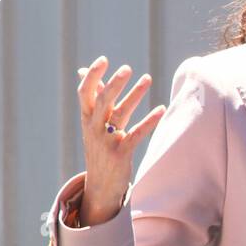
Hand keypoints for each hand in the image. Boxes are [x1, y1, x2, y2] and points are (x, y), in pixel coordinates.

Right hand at [74, 56, 164, 225]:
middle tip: (126, 68)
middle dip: (114, 84)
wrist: (100, 185)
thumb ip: (94, 97)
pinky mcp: (120, 154)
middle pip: (102, 101)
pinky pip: (136, 134)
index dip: (93, 76)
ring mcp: (106, 141)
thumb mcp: (93, 123)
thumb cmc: (99, 147)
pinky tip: (161, 109)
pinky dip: (149, 121)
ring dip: (134, 95)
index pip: (85, 93)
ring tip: (147, 78)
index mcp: (86, 118)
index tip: (103, 60)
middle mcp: (93, 128)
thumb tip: (83, 71)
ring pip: (120, 114)